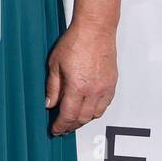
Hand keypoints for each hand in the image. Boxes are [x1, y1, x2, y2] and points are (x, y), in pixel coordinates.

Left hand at [45, 21, 117, 136]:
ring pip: (95, 114)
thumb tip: (49, 103)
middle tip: (62, 128)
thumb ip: (52, 87)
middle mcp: (94, 90)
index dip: (61, 125)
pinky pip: (105, 105)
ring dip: (83, 120)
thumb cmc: (75, 42)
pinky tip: (88, 109)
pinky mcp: (112, 84)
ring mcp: (105, 88)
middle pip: (83, 118)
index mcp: (78, 86)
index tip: (55, 130)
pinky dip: (95, 111)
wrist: (95, 30)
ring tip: (73, 121)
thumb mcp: (55, 64)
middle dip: (71, 126)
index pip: (69, 115)